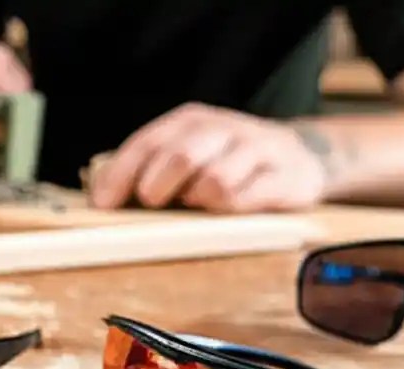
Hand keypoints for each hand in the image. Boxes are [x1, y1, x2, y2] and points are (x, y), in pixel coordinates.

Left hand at [90, 103, 330, 212]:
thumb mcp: (188, 156)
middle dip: (156, 186)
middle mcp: (223, 128)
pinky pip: (247, 198)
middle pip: (180, 156)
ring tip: (198, 204)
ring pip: (214, 180)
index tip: (103, 205)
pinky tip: (225, 211)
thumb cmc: (228, 163)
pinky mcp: (283, 177)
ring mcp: (256, 150)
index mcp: (191, 120)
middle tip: (152, 204)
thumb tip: (102, 198)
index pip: (148, 143)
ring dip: (196, 200)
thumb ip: (148, 171)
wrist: (301, 157)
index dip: (120, 175)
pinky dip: (228, 210)